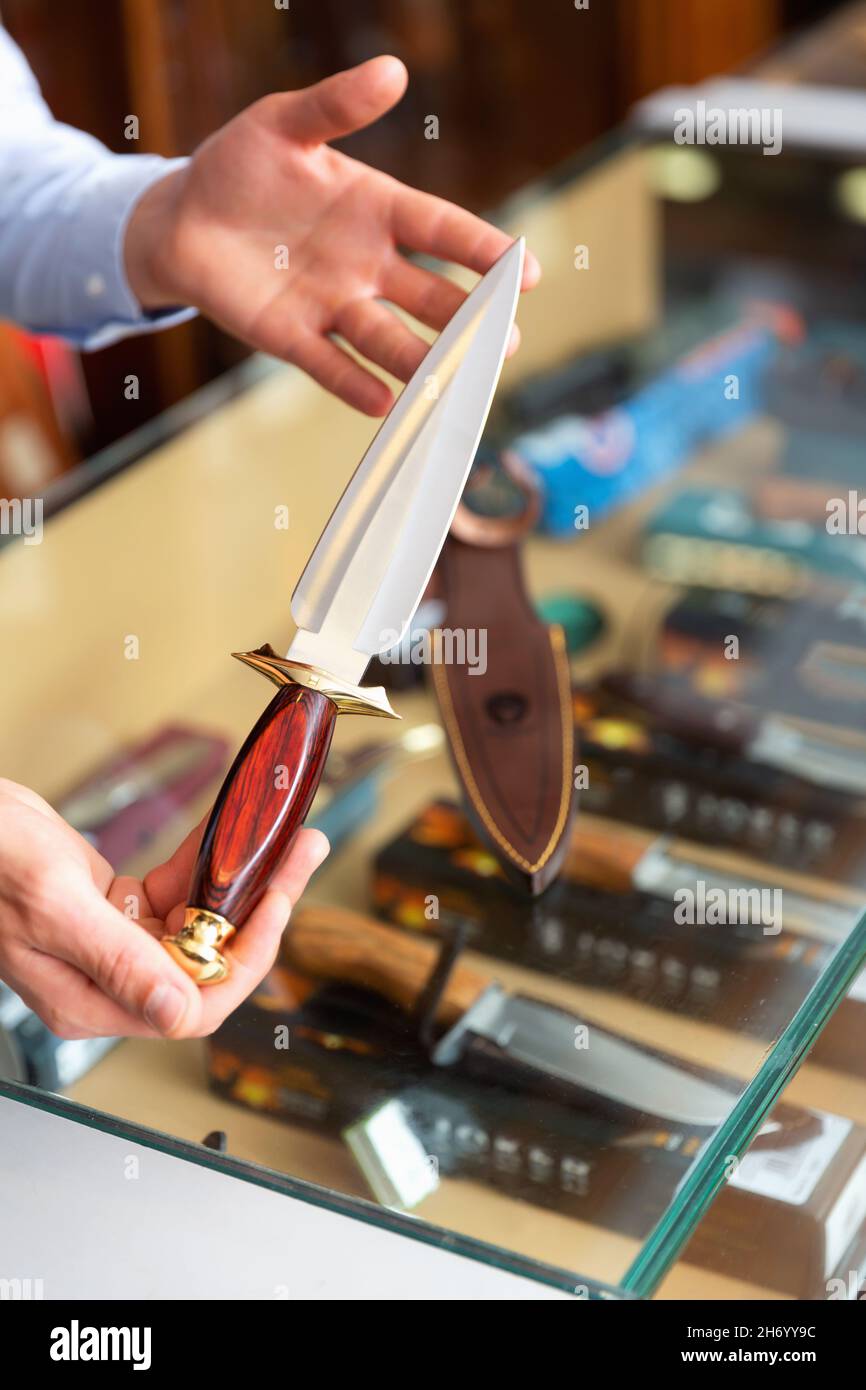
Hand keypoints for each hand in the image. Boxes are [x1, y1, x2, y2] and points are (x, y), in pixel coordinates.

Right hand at [0, 779, 327, 1039]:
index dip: (246, 958)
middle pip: (209, 961)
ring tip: (283, 837)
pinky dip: (204, 863)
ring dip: (242, 881)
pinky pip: (176, 893)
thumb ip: (117, 960)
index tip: (278, 900)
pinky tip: (226, 832)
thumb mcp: (55, 905)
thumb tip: (177, 1013)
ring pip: (200, 925)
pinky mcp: (113, 910)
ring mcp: (112, 946)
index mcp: (91, 1001)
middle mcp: (108, 982)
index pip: (194, 1006)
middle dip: (261, 908)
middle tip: (300, 854)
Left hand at [124, 55, 539, 414]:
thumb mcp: (283, 123)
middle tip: (509, 343)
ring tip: (456, 382)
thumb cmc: (240, 166)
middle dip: (470, 322)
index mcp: (377, 210)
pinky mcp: (290, 335)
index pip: (442, 230)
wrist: (181, 216)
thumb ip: (336, 105)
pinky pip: (329, 363)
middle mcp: (366, 265)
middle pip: (431, 298)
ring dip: (423, 361)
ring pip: (388, 338)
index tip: (528, 272)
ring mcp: (331, 305)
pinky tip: (384, 403)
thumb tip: (392, 69)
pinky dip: (354, 383)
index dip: (485, 251)